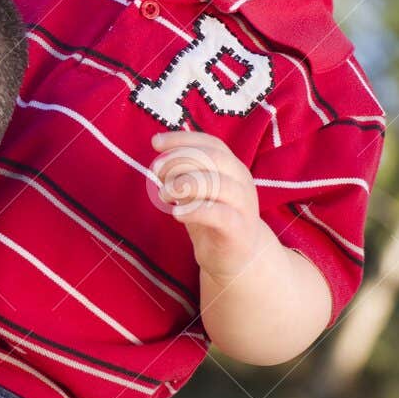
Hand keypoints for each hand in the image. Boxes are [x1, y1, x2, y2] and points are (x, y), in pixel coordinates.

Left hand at [150, 131, 274, 282]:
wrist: (236, 257)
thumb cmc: (212, 218)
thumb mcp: (196, 191)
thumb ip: (183, 174)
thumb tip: (159, 160)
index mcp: (232, 168)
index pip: (211, 143)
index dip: (182, 139)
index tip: (155, 142)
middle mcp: (241, 182)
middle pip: (213, 158)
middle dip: (179, 160)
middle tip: (156, 171)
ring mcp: (243, 206)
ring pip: (217, 183)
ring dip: (183, 184)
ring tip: (163, 195)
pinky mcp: (238, 230)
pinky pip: (218, 214)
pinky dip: (194, 210)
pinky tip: (176, 213)